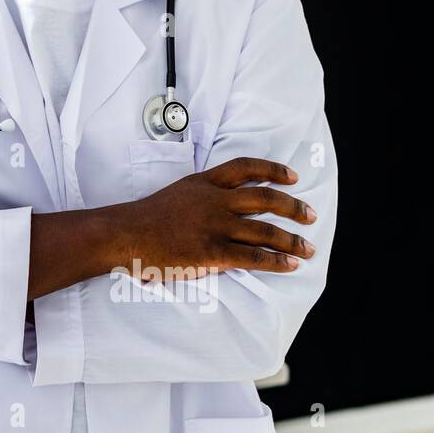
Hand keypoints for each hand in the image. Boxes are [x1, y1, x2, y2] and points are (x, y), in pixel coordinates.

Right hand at [112, 157, 317, 279]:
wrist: (123, 234)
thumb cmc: (142, 219)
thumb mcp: (174, 195)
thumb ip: (199, 199)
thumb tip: (220, 212)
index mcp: (203, 183)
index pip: (245, 168)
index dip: (273, 170)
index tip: (292, 176)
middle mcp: (214, 200)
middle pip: (265, 198)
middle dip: (293, 206)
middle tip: (310, 214)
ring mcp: (215, 226)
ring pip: (265, 230)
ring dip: (292, 239)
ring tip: (309, 247)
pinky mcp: (212, 251)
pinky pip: (253, 256)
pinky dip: (276, 261)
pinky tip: (290, 264)